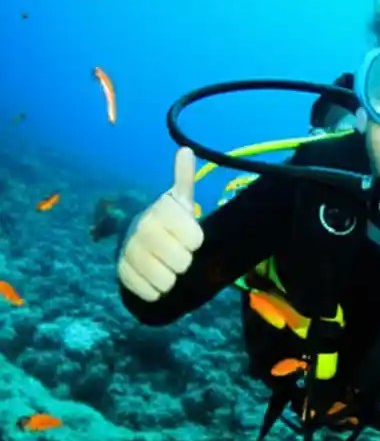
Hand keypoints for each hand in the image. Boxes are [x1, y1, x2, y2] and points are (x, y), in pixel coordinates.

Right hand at [117, 147, 204, 301]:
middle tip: (181, 256)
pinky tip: (157, 281)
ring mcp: (130, 251)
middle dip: (186, 261)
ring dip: (172, 278)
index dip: (196, 241)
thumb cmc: (168, 220)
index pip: (194, 237)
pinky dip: (156, 291)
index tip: (193, 238)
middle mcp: (142, 229)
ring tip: (170, 269)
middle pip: (181, 260)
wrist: (138, 241)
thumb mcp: (179, 199)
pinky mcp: (122, 272)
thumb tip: (185, 150)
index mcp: (160, 211)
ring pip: (165, 279)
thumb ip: (183, 178)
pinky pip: (148, 290)